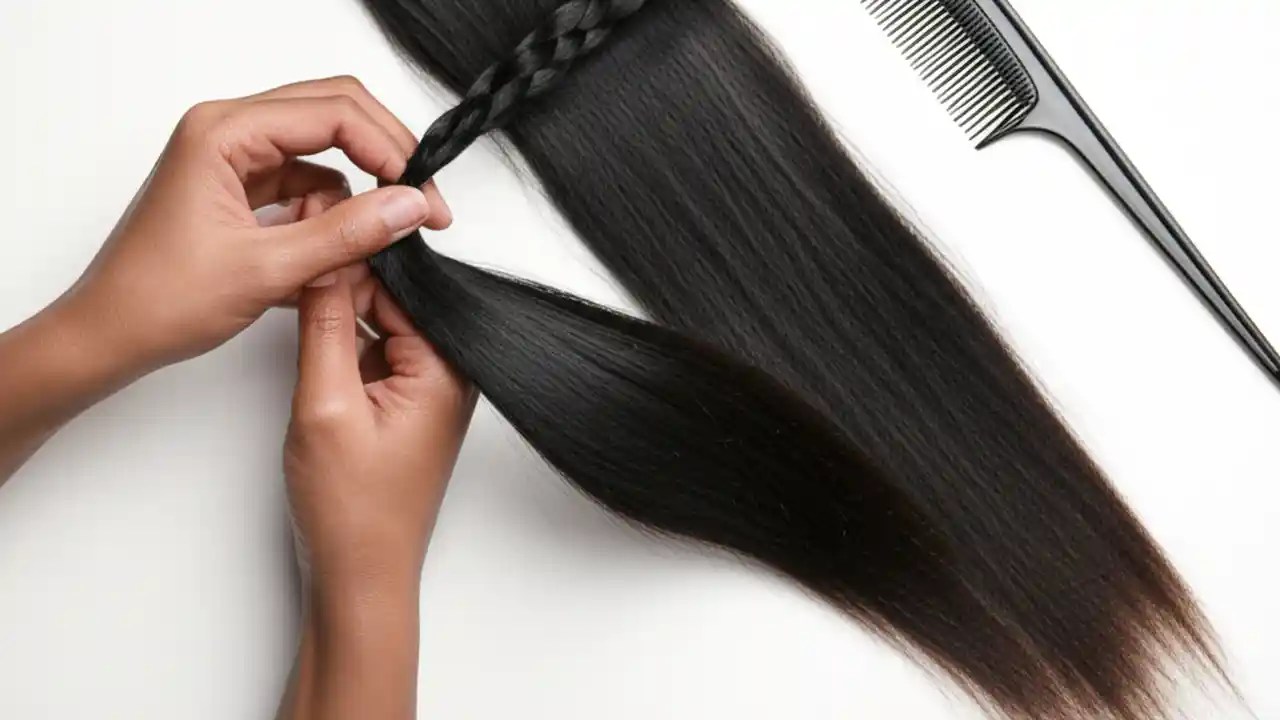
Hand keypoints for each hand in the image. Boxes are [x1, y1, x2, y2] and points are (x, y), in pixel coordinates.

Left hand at [58, 76, 450, 374]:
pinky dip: (331, 216)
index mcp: (223, 132)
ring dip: (356, 196)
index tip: (420, 198)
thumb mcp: (268, 269)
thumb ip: (347, 234)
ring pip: (324, 154)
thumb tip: (409, 205)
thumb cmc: (159, 301)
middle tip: (421, 207)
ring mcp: (234, 160)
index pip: (333, 112)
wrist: (109, 337)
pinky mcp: (241, 191)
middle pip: (334, 115)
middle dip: (384, 158)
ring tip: (375, 246)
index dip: (389, 150)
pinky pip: (306, 185)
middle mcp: (228, 132)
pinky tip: (341, 256)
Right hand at [277, 273, 472, 719]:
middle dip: (345, 292)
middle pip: (394, 302)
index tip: (309, 249)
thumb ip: (325, 324)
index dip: (351, 264)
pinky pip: (377, 359)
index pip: (400, 285)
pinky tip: (319, 372)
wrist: (360, 576)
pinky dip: (345, 355)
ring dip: (342, 325)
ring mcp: (431, 392)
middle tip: (296, 288)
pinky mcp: (409, 409)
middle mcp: (451, 374)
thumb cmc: (355, 509)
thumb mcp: (326, 404)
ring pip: (380, 328)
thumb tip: (325, 262)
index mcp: (448, 367)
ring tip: (304, 333)